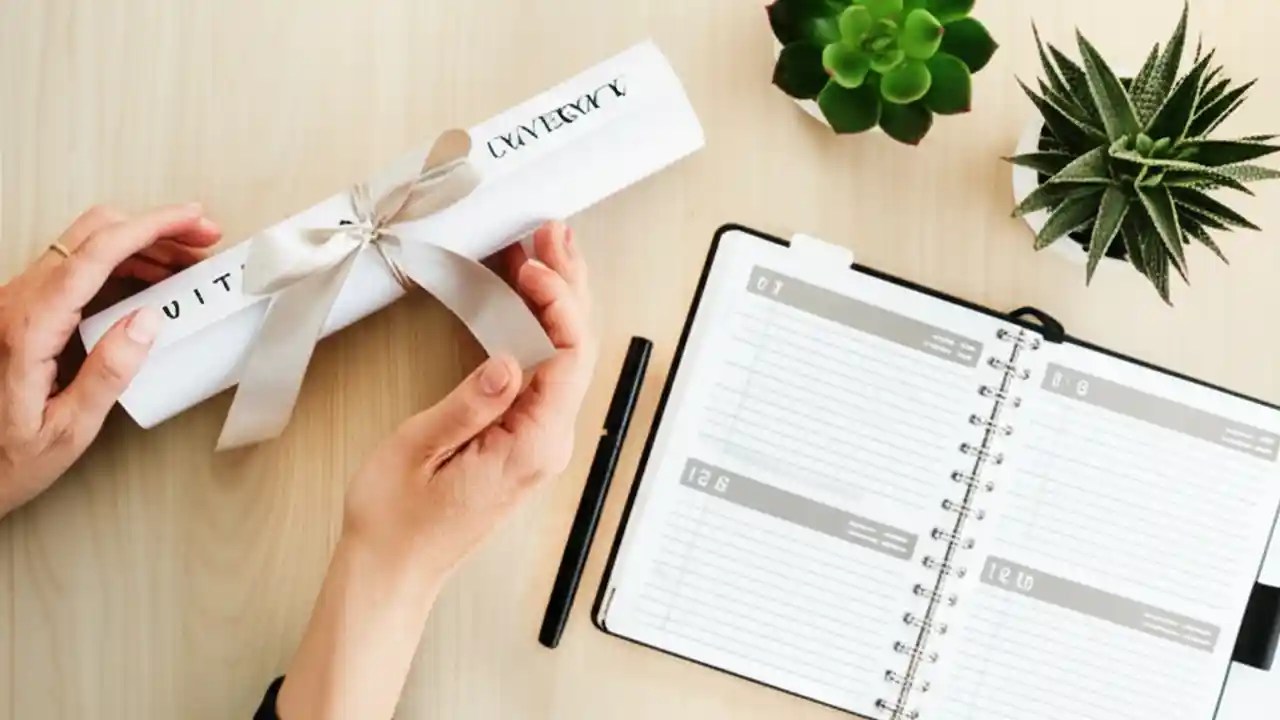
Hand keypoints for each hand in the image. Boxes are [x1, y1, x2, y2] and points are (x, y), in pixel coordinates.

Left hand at [0, 204, 220, 516]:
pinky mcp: (18, 310)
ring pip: (82, 246)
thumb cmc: (2, 460)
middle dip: (152, 227)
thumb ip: (109, 373)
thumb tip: (148, 320)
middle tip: (200, 240)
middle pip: (90, 234)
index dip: (150, 228)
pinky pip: (73, 267)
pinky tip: (148, 280)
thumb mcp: (67, 431)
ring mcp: (13, 303)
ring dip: (138, 244)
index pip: (96, 254)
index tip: (191, 219)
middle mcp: (14, 303)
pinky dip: (117, 262)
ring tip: (184, 264)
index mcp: (28, 328)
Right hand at [344, 219, 595, 577]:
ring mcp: (536, 443)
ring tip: (543, 251)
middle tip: (553, 234)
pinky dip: (537, 330)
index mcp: (530, 446)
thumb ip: (469, 404)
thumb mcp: (418, 451)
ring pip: (563, 359)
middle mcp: (545, 445)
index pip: (569, 360)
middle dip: (569, 286)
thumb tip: (509, 361)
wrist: (391, 571)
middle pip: (576, 351)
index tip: (535, 266)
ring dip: (556, 303)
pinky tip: (524, 301)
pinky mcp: (521, 441)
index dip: (560, 303)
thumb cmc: (396, 522)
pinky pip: (543, 375)